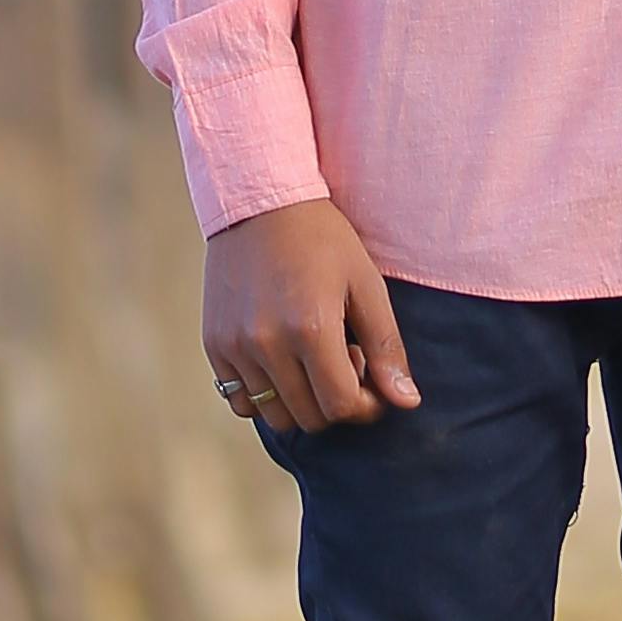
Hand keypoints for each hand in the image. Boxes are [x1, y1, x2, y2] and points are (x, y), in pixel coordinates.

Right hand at [203, 197, 418, 432]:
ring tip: (312, 361)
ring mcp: (235, 347)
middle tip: (344, 363)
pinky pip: (240, 400)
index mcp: (311, 329)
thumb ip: (386, 348)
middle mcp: (267, 344)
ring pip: (274, 415)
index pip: (341, 406)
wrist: (259, 202)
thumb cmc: (322, 239)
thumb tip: (407, 402)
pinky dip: (265, 395)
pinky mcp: (214, 344)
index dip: (365, 405)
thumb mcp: (365, 284)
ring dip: (302, 402)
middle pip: (309, 417)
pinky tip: (282, 363)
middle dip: (336, 403)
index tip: (372, 384)